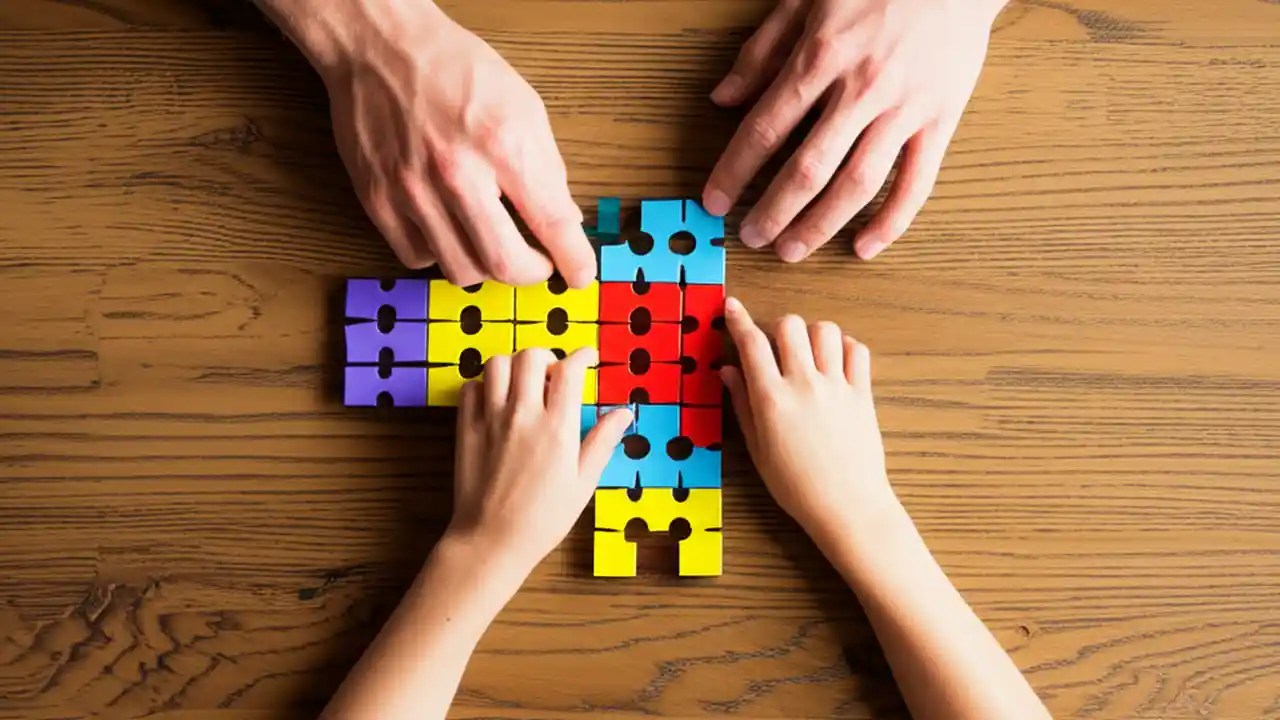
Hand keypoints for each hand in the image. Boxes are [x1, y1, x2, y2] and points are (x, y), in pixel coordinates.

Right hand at [317, 0, 593, 285]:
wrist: (380, 47)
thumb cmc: (454, 70)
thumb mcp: (523, 105)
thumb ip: (545, 167)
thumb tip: (562, 221)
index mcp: (502, 142)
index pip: (551, 222)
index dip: (574, 259)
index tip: (580, 273)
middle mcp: (457, 172)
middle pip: (505, 264)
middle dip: (533, 274)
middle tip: (538, 263)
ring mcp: (413, 191)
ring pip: (461, 270)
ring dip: (487, 266)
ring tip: (492, 242)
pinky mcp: (378, 200)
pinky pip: (418, 257)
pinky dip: (440, 253)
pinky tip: (447, 228)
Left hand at [449, 348, 631, 569]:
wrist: (492, 541)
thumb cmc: (543, 518)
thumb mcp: (583, 483)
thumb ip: (602, 442)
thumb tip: (624, 413)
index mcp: (557, 428)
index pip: (570, 370)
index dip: (582, 356)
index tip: (587, 357)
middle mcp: (523, 415)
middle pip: (531, 356)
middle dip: (547, 357)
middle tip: (553, 375)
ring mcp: (490, 419)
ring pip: (498, 364)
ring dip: (514, 366)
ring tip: (523, 384)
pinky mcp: (466, 428)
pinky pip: (470, 387)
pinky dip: (484, 385)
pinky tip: (496, 401)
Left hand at [703, 0, 1004, 260]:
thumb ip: (761, 51)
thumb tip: (723, 98)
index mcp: (822, 56)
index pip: (765, 129)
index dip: (735, 171)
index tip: (714, 200)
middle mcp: (862, 89)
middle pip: (808, 169)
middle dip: (773, 212)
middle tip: (751, 237)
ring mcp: (905, 109)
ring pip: (857, 185)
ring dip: (820, 225)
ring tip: (791, 249)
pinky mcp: (941, 120)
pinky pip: (916, 183)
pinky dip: (890, 221)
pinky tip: (864, 246)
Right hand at [720, 297, 892, 544]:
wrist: (847, 506)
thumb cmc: (796, 486)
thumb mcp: (758, 449)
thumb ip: (743, 404)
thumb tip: (727, 370)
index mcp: (772, 400)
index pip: (751, 344)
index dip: (738, 320)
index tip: (731, 307)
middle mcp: (805, 385)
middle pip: (790, 325)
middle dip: (777, 327)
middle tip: (775, 346)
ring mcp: (837, 386)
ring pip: (825, 329)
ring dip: (811, 334)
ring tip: (807, 354)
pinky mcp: (863, 393)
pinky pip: (857, 350)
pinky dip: (844, 347)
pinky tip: (834, 363)